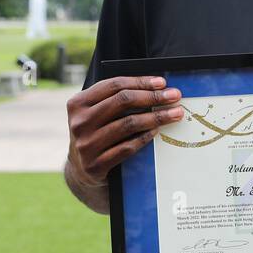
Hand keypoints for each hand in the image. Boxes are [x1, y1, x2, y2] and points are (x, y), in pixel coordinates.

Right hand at [66, 75, 183, 187]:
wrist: (80, 170)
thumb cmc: (95, 134)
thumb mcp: (95, 113)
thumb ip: (114, 100)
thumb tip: (156, 87)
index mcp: (78, 103)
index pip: (114, 85)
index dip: (140, 82)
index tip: (162, 82)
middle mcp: (79, 122)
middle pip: (123, 101)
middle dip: (153, 97)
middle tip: (174, 96)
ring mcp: (86, 144)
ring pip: (128, 124)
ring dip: (156, 117)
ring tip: (174, 114)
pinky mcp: (95, 165)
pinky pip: (127, 148)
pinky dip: (145, 138)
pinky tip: (157, 132)